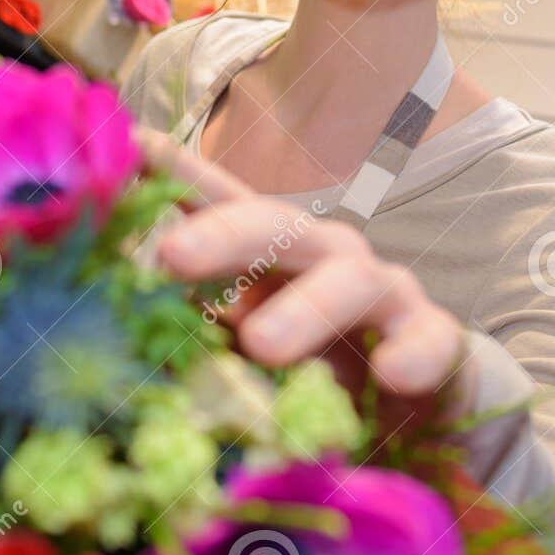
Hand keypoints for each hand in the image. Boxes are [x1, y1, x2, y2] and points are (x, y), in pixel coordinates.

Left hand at [137, 128, 470, 404]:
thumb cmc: (321, 373)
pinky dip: (411, 354)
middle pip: (275, 227)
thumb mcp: (250, 353)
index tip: (133, 143)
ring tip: (261, 345)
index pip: (221, 204)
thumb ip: (201, 338)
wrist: (424, 410)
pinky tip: (390, 374)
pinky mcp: (434, 341)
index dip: (179, 173)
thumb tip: (119, 340)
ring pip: (349, 279)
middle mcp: (324, 258)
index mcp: (270, 258)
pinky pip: (430, 340)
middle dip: (222, 235)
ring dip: (304, 309)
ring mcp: (384, 295)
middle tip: (171, 255)